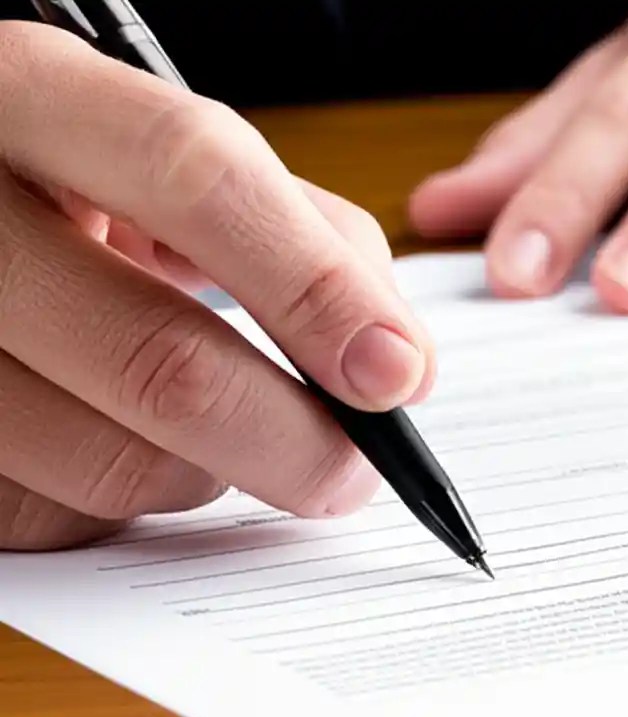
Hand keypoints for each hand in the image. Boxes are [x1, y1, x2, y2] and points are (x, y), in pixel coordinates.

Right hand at [0, 23, 432, 549]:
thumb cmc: (84, 189)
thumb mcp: (179, 161)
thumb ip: (307, 234)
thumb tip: (399, 364)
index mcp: (34, 97)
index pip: (193, 177)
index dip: (312, 286)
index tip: (396, 373)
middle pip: (158, 360)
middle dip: (296, 439)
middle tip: (351, 469)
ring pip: (111, 463)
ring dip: (211, 474)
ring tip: (218, 427)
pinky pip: (55, 517)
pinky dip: (126, 502)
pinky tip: (123, 437)